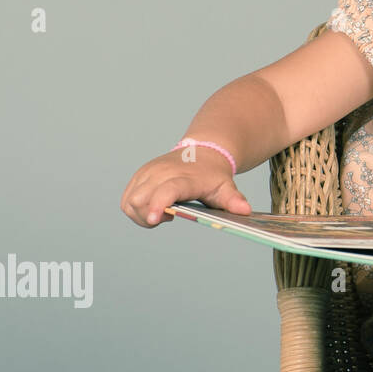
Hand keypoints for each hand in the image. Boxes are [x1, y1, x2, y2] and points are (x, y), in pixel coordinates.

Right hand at [120, 146, 251, 227]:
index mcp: (184, 178)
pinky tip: (155, 206)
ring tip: (164, 210)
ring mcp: (148, 173)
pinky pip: (127, 199)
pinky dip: (135, 209)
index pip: (167, 191)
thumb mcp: (226, 187)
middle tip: (169, 216)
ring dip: (141, 214)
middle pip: (140, 201)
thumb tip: (245, 210)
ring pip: (130, 202)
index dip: (158, 205)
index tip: (155, 219)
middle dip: (148, 217)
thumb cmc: (213, 174)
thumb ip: (232, 200)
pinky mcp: (139, 175)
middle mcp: (162, 173)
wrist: (204, 151)